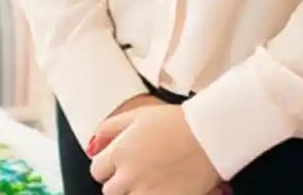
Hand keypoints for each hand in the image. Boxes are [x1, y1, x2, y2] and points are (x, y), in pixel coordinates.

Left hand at [89, 105, 219, 194]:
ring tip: (153, 179)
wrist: (209, 135)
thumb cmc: (176, 121)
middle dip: (120, 182)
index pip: (97, 171)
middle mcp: (129, 175)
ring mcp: (147, 192)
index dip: (108, 167)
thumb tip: (92, 145)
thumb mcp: (138, 115)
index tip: (120, 164)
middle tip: (139, 172)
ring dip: (136, 192)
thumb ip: (109, 129)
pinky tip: (163, 186)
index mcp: (119, 153)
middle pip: (110, 191)